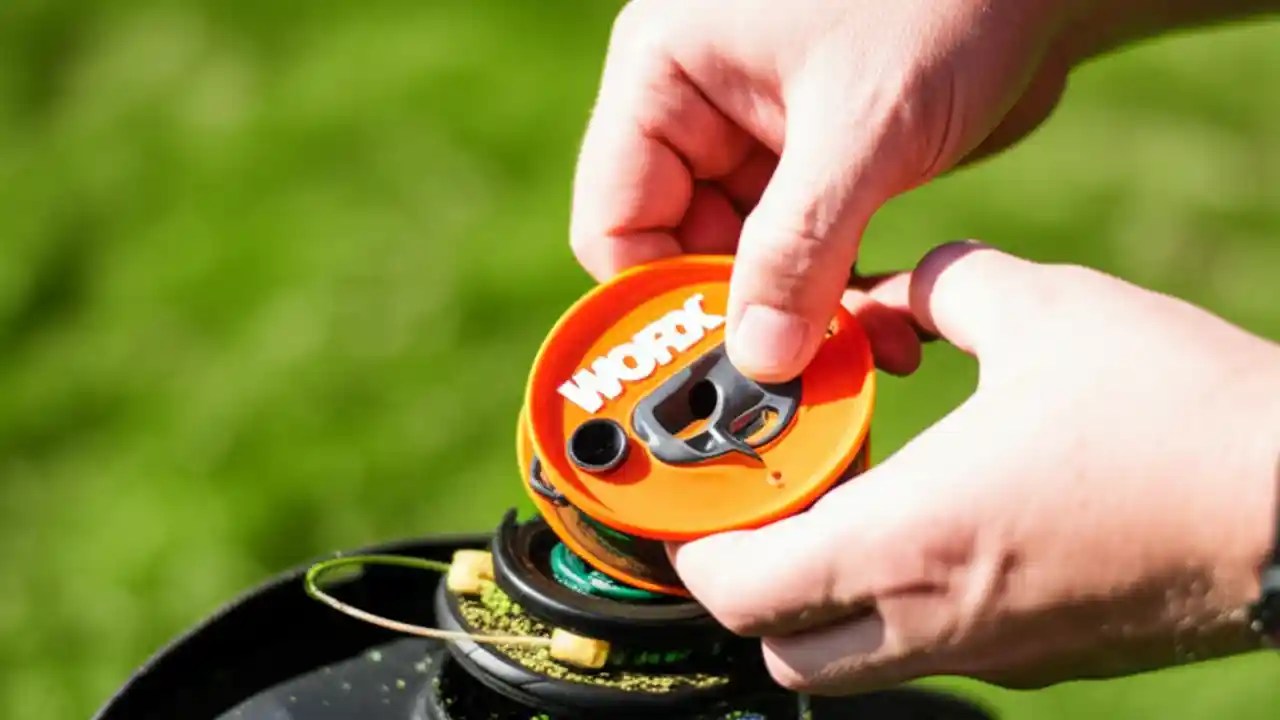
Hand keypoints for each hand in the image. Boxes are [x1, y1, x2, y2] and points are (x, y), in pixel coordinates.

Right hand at [570, 0, 1077, 380]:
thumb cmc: (945, 2)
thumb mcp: (863, 128)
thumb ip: (801, 248)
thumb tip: (758, 363)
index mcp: (666, 72)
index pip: (617, 220)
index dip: (662, 299)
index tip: (723, 363)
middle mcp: (696, 107)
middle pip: (679, 252)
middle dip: (742, 319)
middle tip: (799, 375)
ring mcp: (754, 138)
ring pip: (745, 265)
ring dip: (800, 318)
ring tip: (867, 349)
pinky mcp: (812, 166)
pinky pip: (799, 255)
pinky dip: (836, 295)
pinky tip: (886, 324)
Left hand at [669, 242, 1279, 693]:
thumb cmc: (1178, 414)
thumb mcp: (1042, 311)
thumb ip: (943, 285)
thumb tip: (901, 289)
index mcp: (908, 540)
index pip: (741, 590)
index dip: (697, 552)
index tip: (698, 502)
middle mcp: (934, 619)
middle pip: (782, 649)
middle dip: (751, 587)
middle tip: (767, 506)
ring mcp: (992, 653)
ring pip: (853, 664)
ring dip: (821, 602)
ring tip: (848, 509)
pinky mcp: (1043, 659)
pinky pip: (929, 651)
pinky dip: (896, 607)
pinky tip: (939, 526)